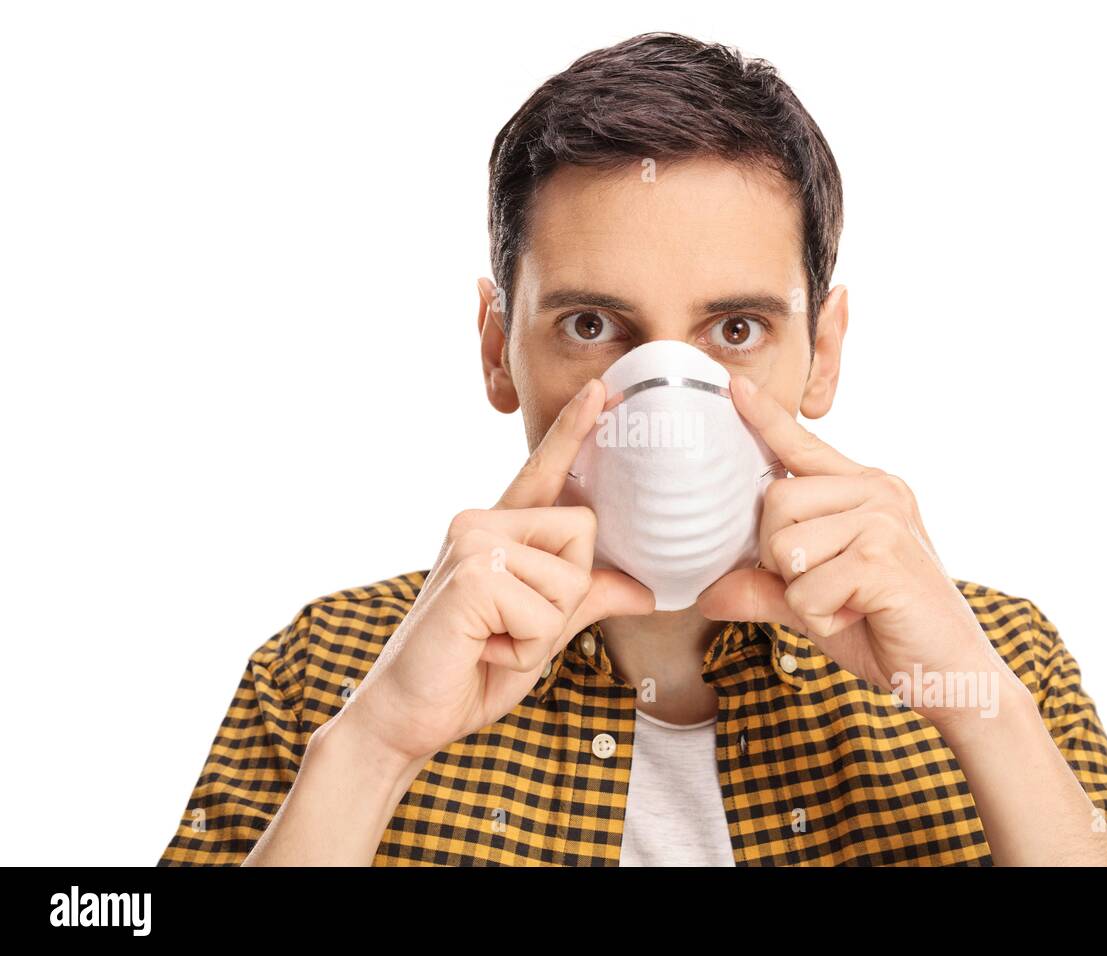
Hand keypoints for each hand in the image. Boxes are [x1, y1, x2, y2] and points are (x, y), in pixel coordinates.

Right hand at [335, 378, 654, 764]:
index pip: (544, 472)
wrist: (407, 716)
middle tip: (513, 627)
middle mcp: (480, 522)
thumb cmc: (470, 669)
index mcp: (496, 528)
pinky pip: (546, 613)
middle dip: (566, 595)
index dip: (574, 431)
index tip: (601, 389)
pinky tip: (484, 650)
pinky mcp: (473, 576)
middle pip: (583, 530)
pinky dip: (526, 648)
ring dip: (544, 630)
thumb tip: (645, 591)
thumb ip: (586, 600)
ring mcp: (473, 543)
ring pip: (570, 576)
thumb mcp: (543, 632)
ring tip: (494, 641)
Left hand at [698, 375, 1021, 728]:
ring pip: (785, 546)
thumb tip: (706, 595)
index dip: (765, 419)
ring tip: (848, 604)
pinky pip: (808, 587)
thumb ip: (765, 589)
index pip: (803, 448)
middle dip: (782, 561)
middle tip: (829, 589)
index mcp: (865, 490)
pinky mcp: (882, 556)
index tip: (733, 386)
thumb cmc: (886, 631)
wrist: (953, 675)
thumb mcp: (814, 606)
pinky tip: (861, 618)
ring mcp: (883, 519)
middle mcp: (877, 491)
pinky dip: (822, 618)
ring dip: (803, 594)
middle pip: (774, 503)